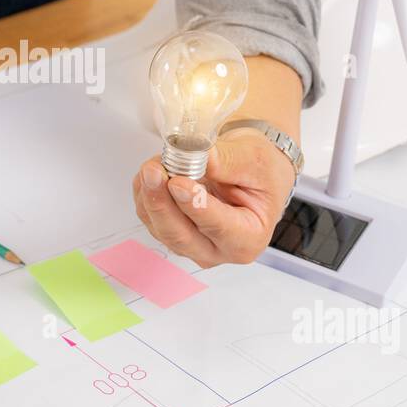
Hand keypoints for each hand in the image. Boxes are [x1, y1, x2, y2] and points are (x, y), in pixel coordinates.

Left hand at [131, 129, 295, 267]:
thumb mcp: (255, 159)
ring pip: (160, 228)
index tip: (178, 183)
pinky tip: (154, 171)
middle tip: (153, 171)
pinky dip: (145, 192)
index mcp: (249, 237)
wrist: (250, 171)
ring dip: (150, 194)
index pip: (219, 227)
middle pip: (181, 236)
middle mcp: (219, 250)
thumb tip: (194, 156)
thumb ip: (227, 160)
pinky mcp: (171, 233)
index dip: (195, 206)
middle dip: (162, 202)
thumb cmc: (260, 171)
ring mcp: (192, 245)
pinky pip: (149, 217)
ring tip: (155, 163)